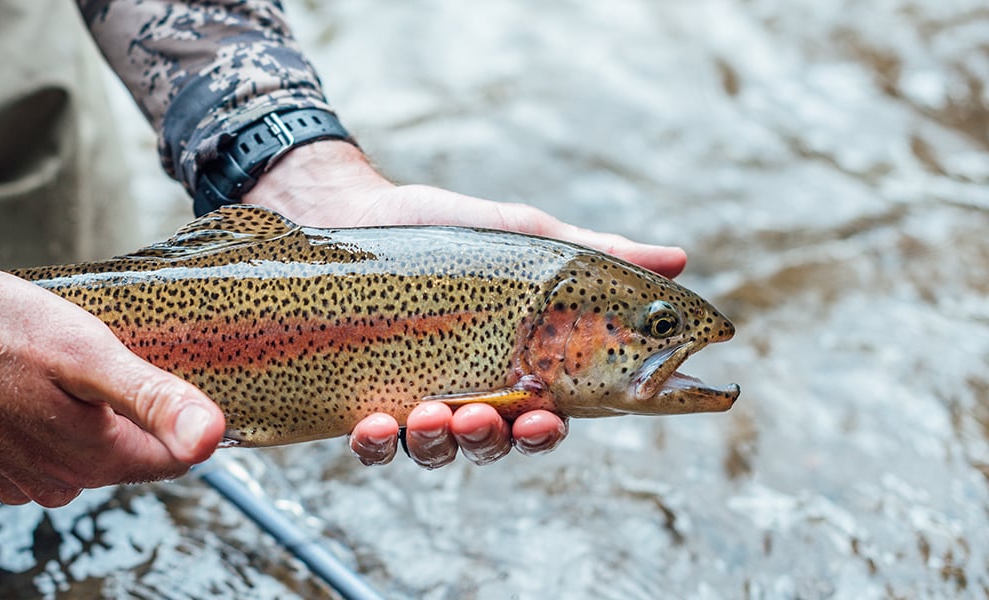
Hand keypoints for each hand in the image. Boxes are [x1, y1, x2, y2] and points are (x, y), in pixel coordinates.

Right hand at [0, 269, 224, 506]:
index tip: (162, 372)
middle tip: (100, 359)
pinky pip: (38, 451)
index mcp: (94, 458)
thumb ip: (151, 398)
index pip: (172, 459)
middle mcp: (59, 483)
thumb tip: (213, 437)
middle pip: (126, 454)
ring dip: (82, 417)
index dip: (178, 416)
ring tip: (59, 368)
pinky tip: (25, 385)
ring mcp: (17, 480)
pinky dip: (41, 421)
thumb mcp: (85, 352)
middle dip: (125, 413)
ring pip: (82, 454)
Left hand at [246, 140, 679, 466]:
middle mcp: (467, 396)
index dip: (547, 430)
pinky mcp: (361, 399)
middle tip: (489, 418)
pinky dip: (376, 444)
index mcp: (514, 369)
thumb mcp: (525, 237)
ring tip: (433, 413)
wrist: (351, 210)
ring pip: (434, 453)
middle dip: (494, 442)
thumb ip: (595, 256)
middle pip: (492, 446)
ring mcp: (413, 401)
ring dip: (440, 444)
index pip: (543, 418)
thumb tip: (678, 260)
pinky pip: (372, 445)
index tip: (547, 418)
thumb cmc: (445, 229)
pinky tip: (376, 425)